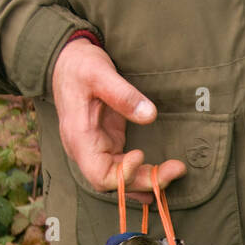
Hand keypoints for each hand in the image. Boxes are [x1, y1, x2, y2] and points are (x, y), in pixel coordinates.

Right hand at [51, 39, 185, 198]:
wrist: (68, 62)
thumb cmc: (79, 66)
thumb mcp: (98, 72)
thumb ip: (122, 94)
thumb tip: (149, 115)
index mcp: (79, 137)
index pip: (99, 175)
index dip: (123, 174)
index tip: (141, 154)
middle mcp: (86, 151)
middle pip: (116, 182)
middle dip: (146, 180)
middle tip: (176, 169)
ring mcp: (97, 150)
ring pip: (123, 178)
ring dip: (149, 179)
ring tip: (176, 170)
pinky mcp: (109, 146)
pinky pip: (125, 169)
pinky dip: (143, 174)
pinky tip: (162, 177)